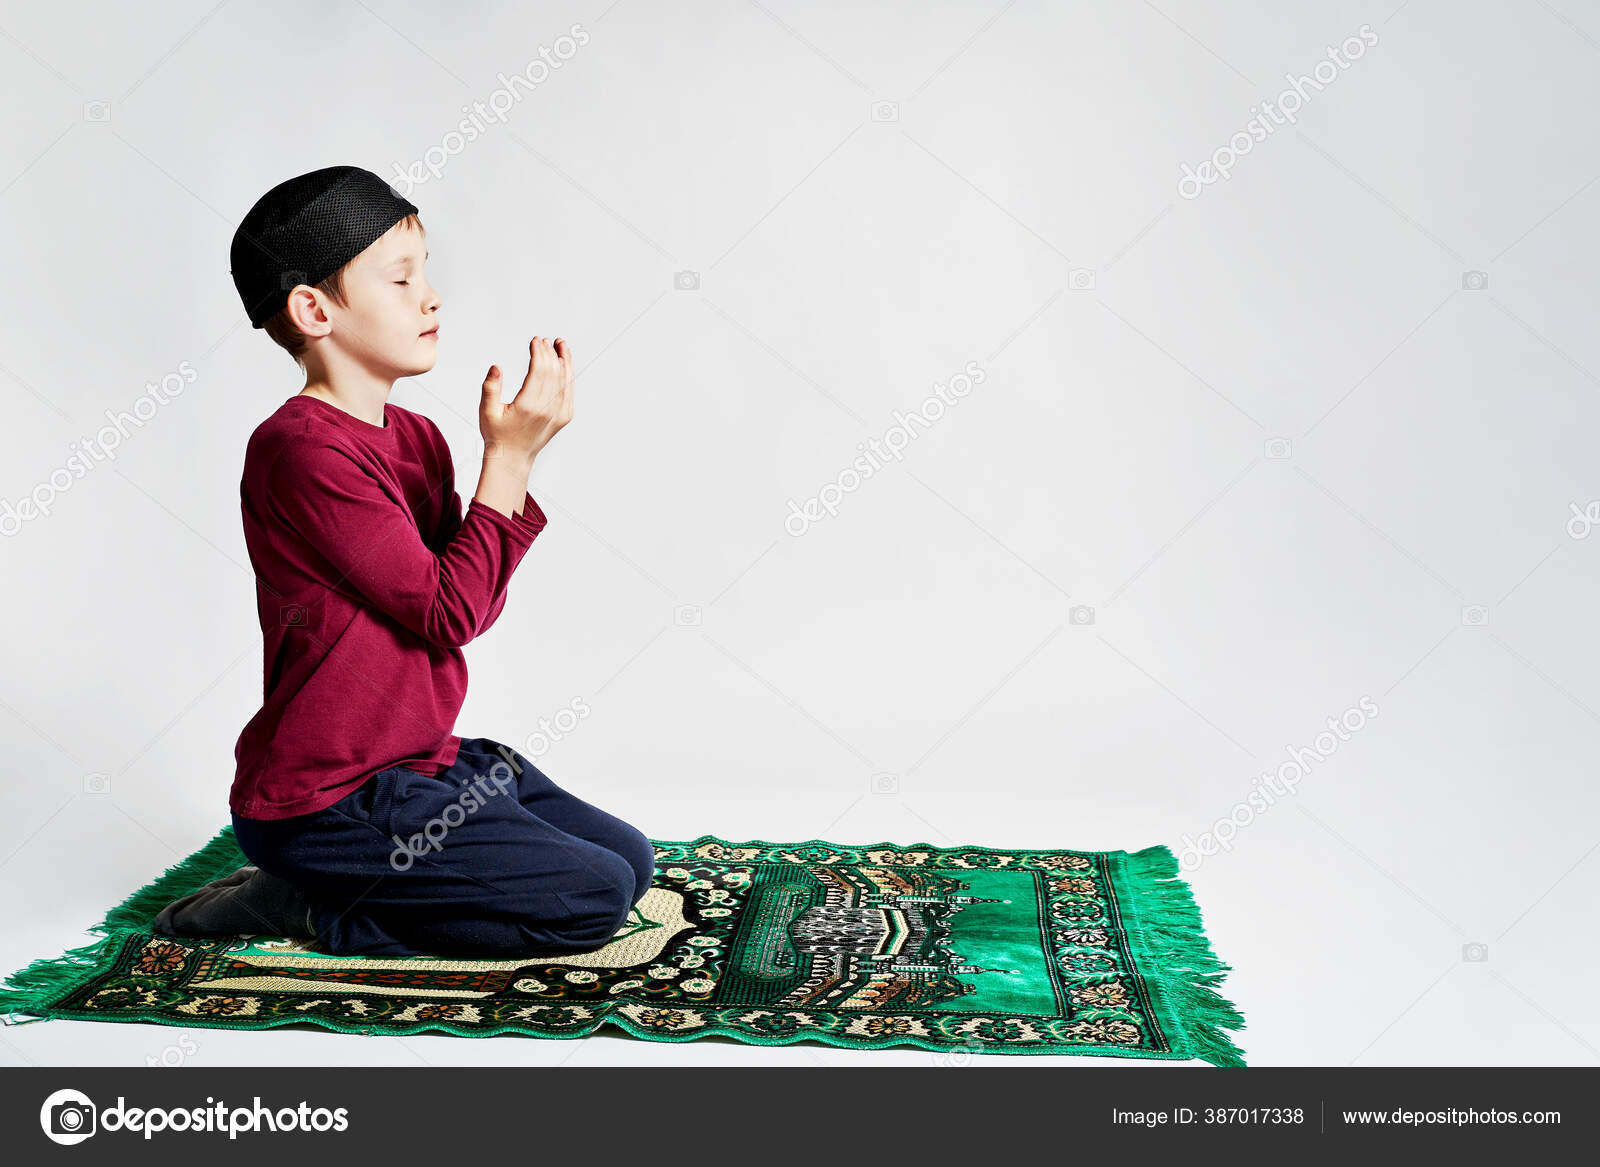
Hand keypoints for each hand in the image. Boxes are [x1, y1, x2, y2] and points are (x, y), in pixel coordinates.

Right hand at [479, 336, 573, 465]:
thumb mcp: (487, 411)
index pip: (540, 371)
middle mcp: (547, 410)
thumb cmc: (498, 435)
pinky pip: (569, 391)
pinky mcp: (564, 417)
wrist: (513, 458)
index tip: (535, 340)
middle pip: (553, 372)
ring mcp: (559, 414)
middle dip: (549, 352)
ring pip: (565, 380)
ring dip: (563, 360)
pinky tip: (564, 363)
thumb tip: (496, 367)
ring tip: (559, 345)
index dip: (539, 352)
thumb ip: (490, 388)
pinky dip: (568, 375)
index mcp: (528, 406)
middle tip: (544, 340)